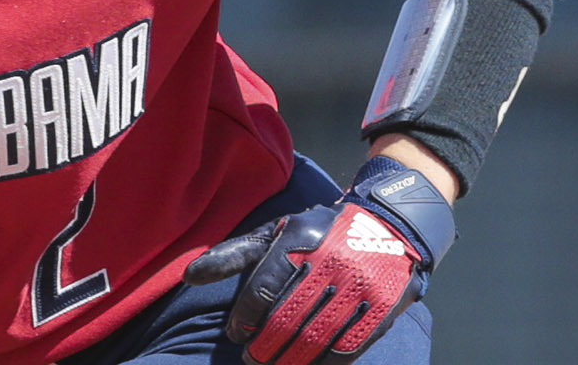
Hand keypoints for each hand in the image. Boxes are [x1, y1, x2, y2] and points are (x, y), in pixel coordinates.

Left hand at [182, 159, 451, 364]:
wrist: (389, 226)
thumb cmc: (319, 234)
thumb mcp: (277, 234)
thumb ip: (234, 255)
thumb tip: (189, 275)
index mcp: (300, 239)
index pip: (264, 288)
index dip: (245, 318)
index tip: (236, 334)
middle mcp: (332, 260)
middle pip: (289, 317)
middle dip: (265, 346)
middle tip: (252, 359)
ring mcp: (360, 285)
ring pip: (317, 337)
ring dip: (290, 360)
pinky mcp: (382, 307)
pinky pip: (348, 346)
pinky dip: (324, 363)